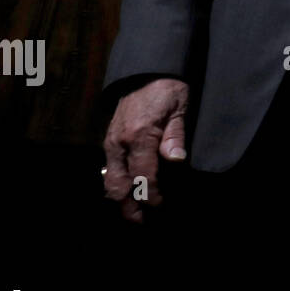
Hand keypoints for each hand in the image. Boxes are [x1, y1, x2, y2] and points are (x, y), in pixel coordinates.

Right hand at [102, 78, 188, 223]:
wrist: (147, 70)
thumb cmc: (167, 88)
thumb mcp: (179, 108)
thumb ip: (175, 136)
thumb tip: (177, 161)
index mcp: (139, 136)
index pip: (144, 176)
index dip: (151, 195)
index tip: (159, 206)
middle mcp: (120, 142)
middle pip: (119, 185)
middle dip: (129, 205)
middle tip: (140, 220)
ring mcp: (112, 141)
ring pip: (110, 179)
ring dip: (120, 198)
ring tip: (132, 211)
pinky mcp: (110, 139)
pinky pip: (109, 167)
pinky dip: (117, 182)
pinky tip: (128, 190)